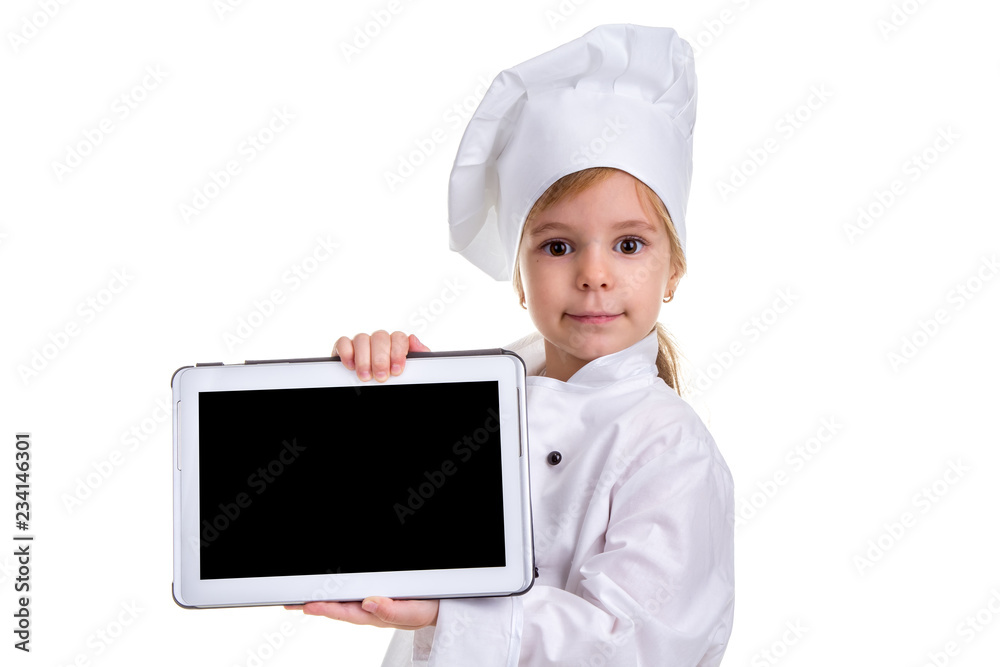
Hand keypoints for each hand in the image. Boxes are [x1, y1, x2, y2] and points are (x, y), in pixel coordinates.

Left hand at [284, 597, 438, 629]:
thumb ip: (391, 610)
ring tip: (302, 598)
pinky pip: (353, 593)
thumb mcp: (414, 612)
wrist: (441, 606)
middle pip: (339, 607)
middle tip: (292, 603)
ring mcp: (372, 602)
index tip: (308, 605)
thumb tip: (368, 602)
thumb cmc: (427, 610)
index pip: (347, 612)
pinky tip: (329, 591)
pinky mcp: (376, 593)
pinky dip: (338, 591)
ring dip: (323, 599)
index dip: (326, 609)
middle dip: (315, 605)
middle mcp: (371, 610)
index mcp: (377, 616)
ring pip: (343, 601)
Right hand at [333, 330, 430, 381]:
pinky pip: (343, 342)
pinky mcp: (344, 349)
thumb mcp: (410, 373)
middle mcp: (379, 342)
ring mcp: (361, 344)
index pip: (398, 337)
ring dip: (364, 359)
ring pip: (362, 338)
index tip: (397, 370)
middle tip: (381, 376)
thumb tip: (414, 339)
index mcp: (396, 345)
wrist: (380, 394)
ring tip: (366, 376)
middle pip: (380, 337)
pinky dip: (346, 352)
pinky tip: (351, 366)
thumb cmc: (395, 382)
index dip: (398, 352)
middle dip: (380, 358)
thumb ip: (418, 357)